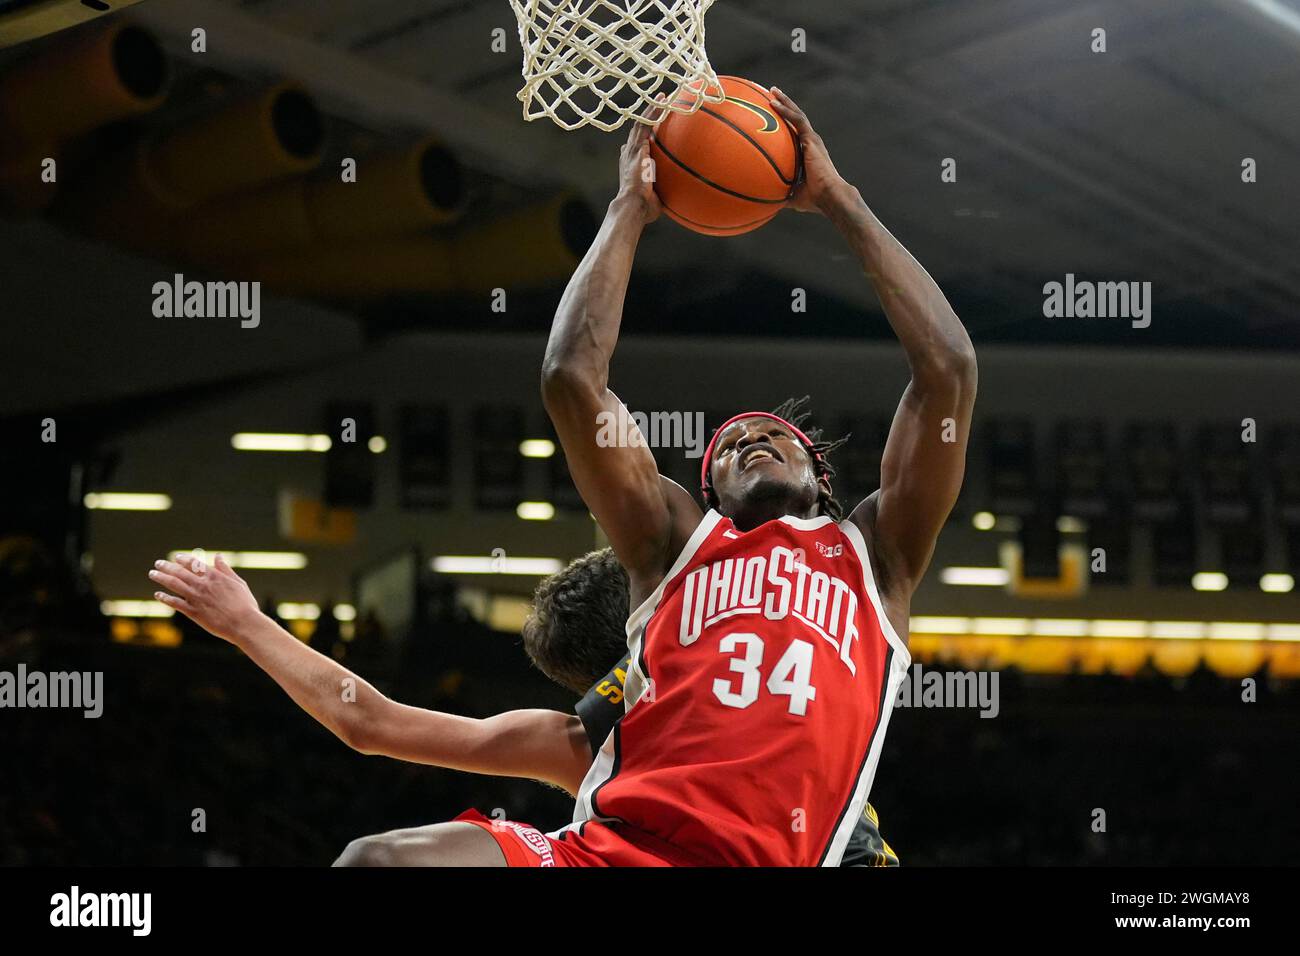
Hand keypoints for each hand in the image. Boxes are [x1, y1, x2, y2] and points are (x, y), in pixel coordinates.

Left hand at [149, 552, 262, 643]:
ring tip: (153, 574)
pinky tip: (157, 595)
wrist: (243, 623)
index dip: (183, 559)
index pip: (194, 563)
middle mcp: (202, 584)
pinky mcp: (193, 612)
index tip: (176, 557)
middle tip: (158, 563)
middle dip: (167, 566)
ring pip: (173, 584)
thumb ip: (225, 569)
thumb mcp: (238, 583)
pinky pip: (175, 603)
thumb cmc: (244, 604)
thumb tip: (218, 556)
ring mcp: (196, 598)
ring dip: (161, 578)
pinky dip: (165, 598)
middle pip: (179, 572)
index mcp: (214, 576)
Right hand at [615, 96, 665, 224]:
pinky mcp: (637, 148)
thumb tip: (679, 200)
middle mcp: (630, 153)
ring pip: (642, 123)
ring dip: (652, 109)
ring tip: (662, 97)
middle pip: (639, 129)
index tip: (651, 129)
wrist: (633, 205)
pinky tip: (663, 103)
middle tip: (659, 103)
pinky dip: (654, 114)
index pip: (636, 146)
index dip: (643, 136)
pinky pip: (646, 126)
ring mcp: (633, 149)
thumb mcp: (655, 198)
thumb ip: (664, 193)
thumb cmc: (644, 208)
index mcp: (632, 164)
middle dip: (648, 115)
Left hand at [769, 86, 849, 213]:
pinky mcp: (811, 139)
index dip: (786, 122)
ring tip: (772, 91)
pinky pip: (796, 120)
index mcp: (808, 153)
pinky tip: (773, 103)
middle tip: (772, 95)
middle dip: (785, 105)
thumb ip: (780, 193)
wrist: (829, 196)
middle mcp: (811, 142)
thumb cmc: (814, 200)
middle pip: (796, 118)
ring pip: (796, 113)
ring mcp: (812, 139)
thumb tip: (765, 201)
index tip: (774, 115)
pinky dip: (785, 110)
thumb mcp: (792, 196)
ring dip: (784, 101)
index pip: (795, 133)